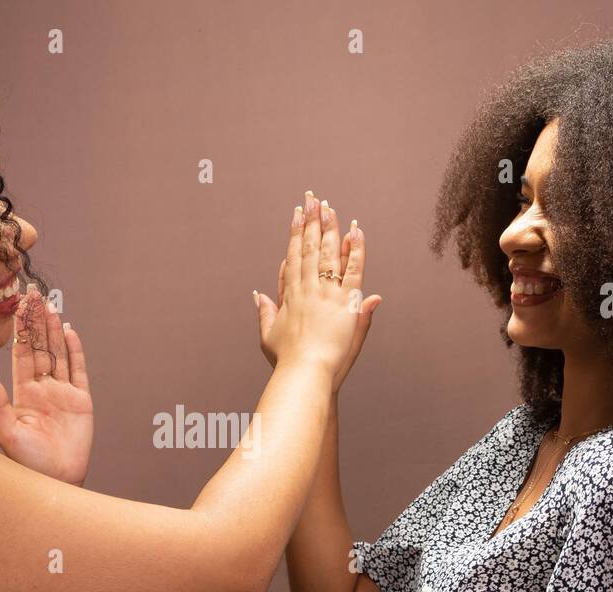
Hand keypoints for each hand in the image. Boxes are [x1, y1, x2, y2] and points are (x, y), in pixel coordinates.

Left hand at [0, 284, 93, 485]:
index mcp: (23, 394)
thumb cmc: (27, 462)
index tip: (17, 307)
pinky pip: (78, 370)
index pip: (21, 354)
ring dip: (54, 330)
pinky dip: (75, 351)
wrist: (55, 480)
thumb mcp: (7, 432)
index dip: (20, 331)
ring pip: (58, 354)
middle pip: (40, 348)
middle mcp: (42, 389)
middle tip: (33, 294)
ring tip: (49, 306)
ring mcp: (63, 393)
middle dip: (36, 322)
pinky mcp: (82, 401)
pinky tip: (69, 331)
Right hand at [255, 194, 382, 391]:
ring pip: (329, 253)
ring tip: (329, 206)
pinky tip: (355, 230)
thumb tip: (257, 294)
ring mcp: (326, 294)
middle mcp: (307, 289)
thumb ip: (266, 312)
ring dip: (329, 227)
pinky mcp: (345, 302)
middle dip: (310, 222)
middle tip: (311, 199)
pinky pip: (352, 270)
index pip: (294, 257)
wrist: (305, 372)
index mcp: (290, 296)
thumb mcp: (269, 336)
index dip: (296, 234)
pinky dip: (355, 249)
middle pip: (310, 248)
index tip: (296, 215)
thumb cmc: (287, 360)